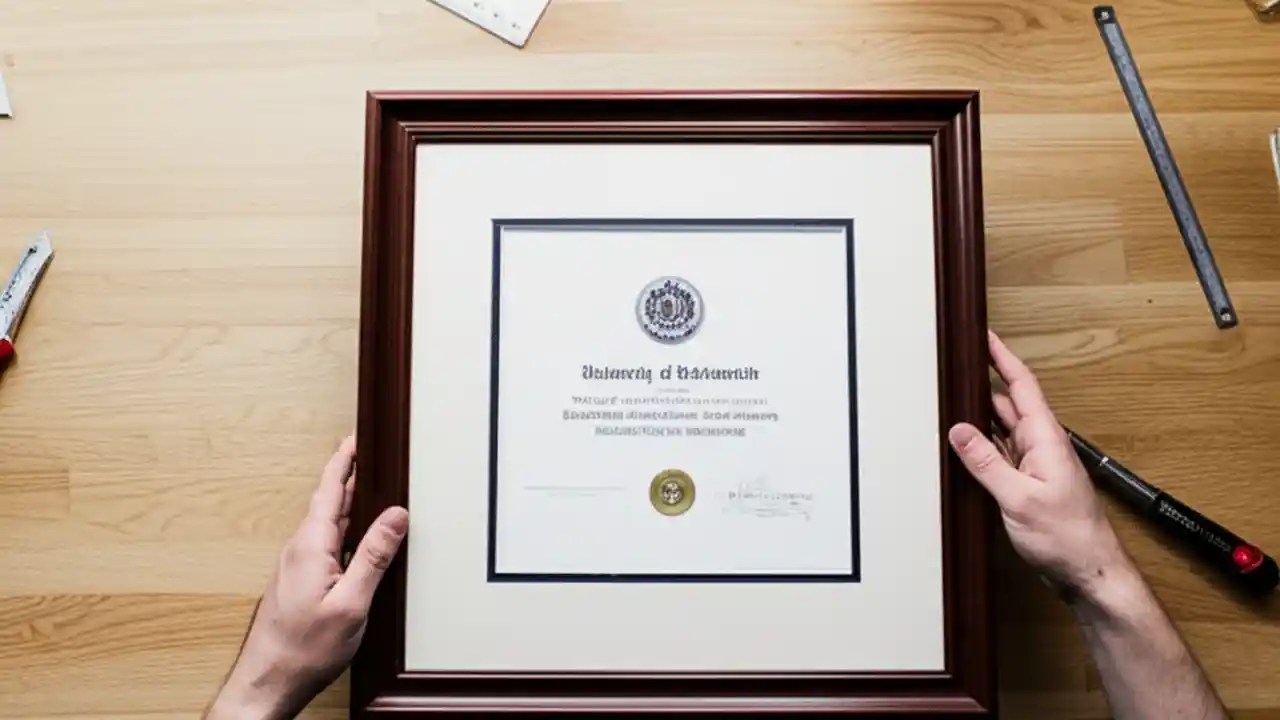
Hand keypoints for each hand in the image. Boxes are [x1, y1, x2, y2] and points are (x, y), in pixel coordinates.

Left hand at [205, 435, 408, 719]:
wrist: (267, 684)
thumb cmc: (304, 650)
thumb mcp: (352, 603)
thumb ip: (374, 556)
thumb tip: (395, 515)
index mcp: (311, 546)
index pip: (329, 490)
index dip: (344, 461)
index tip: (357, 437)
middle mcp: (300, 550)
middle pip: (329, 502)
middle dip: (349, 475)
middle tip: (369, 453)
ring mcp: (298, 566)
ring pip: (327, 523)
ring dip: (347, 502)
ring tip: (369, 486)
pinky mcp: (301, 582)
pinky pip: (326, 543)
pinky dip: (344, 528)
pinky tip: (357, 537)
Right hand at [947, 331, 1133, 600]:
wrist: (1089, 573)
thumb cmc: (1067, 538)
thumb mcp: (1018, 497)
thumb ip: (986, 462)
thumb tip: (959, 430)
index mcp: (1045, 439)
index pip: (1020, 385)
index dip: (1002, 357)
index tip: (984, 335)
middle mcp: (1041, 446)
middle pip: (1006, 404)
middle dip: (981, 385)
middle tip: (953, 370)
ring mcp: (1035, 465)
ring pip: (1001, 431)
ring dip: (978, 419)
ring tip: (949, 405)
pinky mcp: (1029, 484)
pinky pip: (1001, 455)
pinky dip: (982, 448)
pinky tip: (964, 449)